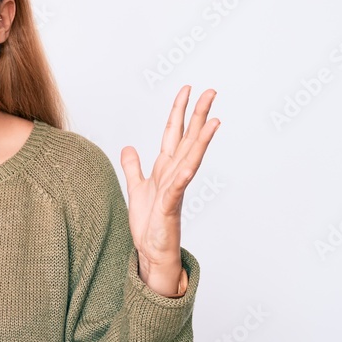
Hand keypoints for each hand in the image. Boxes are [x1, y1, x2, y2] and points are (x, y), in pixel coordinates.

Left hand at [120, 86, 219, 295]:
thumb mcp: (136, 188)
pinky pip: (178, 186)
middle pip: (187, 138)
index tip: (187, 90)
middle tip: (211, 91)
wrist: (151, 251)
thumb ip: (133, 167)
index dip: (179, 111)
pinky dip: (184, 173)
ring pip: (189, 158)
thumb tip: (128, 147)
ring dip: (201, 140)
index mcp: (165, 168)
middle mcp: (174, 174)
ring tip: (214, 120)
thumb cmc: (149, 223)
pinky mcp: (170, 205)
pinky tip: (190, 162)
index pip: (173, 133)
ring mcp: (174, 188)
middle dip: (198, 115)